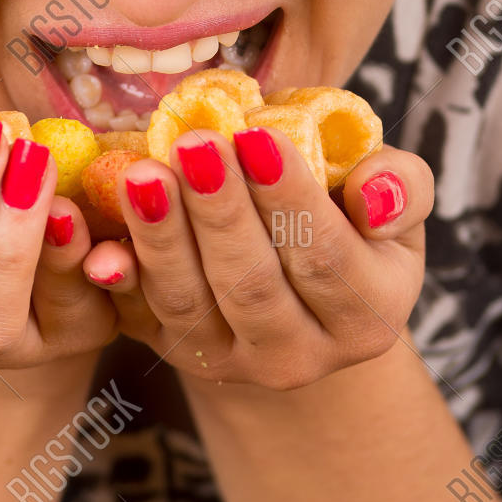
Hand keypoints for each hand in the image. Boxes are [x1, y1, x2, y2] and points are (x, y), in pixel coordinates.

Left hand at [80, 125, 431, 389]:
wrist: (300, 286)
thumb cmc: (350, 217)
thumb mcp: (396, 202)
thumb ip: (402, 188)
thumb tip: (376, 193)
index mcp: (367, 316)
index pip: (325, 257)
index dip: (290, 198)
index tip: (257, 137)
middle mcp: (303, 356)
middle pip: (252, 285)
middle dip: (219, 211)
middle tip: (194, 144)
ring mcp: (235, 364)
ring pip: (191, 304)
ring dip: (162, 236)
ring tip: (143, 173)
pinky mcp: (179, 353)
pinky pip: (142, 316)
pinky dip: (120, 279)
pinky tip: (100, 243)